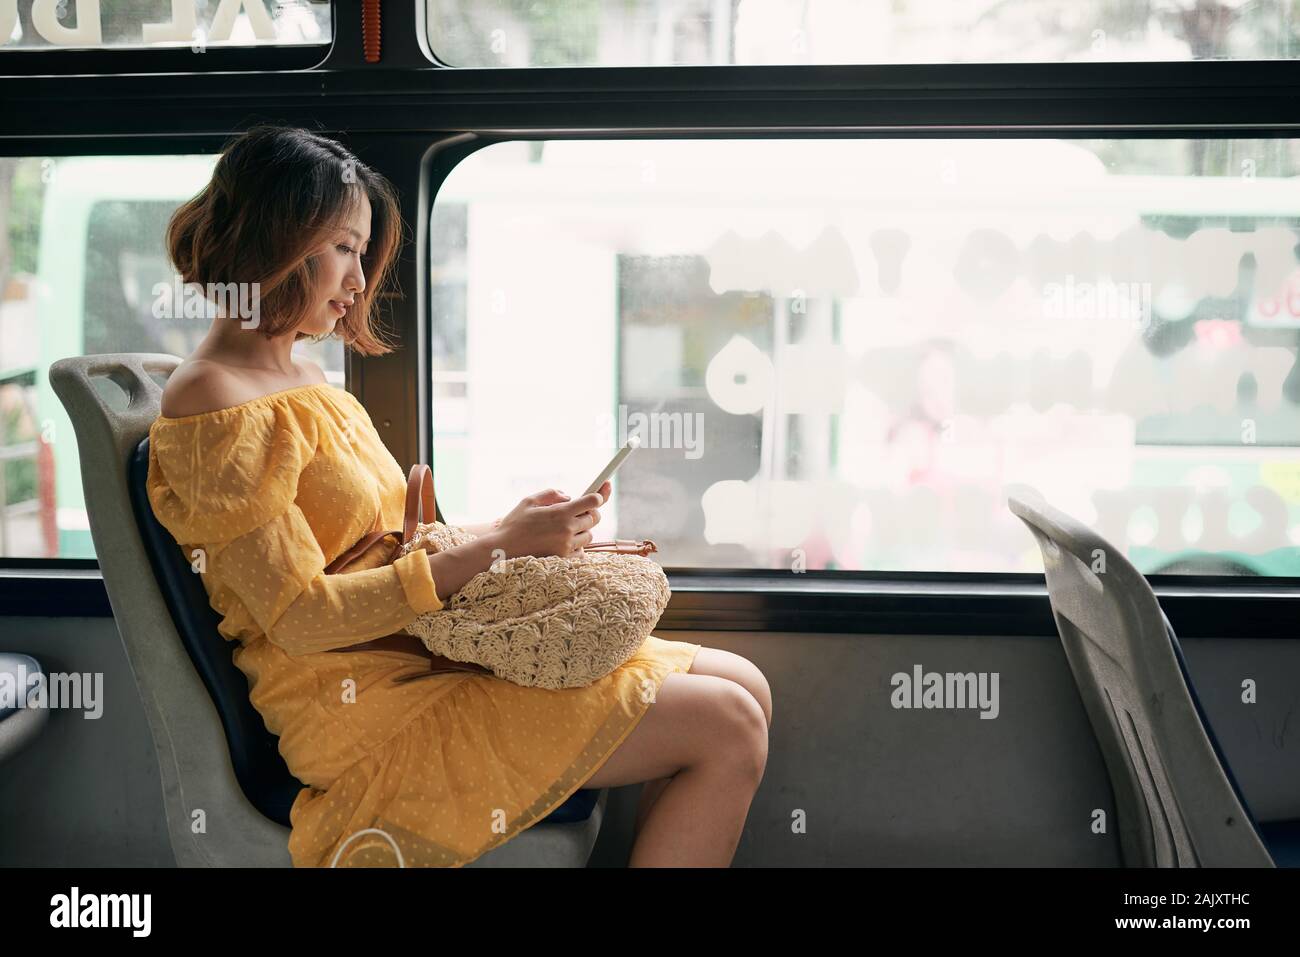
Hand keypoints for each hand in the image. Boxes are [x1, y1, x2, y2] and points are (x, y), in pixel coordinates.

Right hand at [492, 483, 608, 558]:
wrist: (502, 550)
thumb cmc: (514, 524)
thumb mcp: (528, 501)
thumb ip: (551, 494)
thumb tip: (568, 496)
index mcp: (560, 513)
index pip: (592, 501)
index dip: (598, 496)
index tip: (596, 496)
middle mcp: (567, 529)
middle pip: (594, 518)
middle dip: (588, 513)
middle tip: (576, 513)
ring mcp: (567, 546)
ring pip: (589, 536)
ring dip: (582, 530)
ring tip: (565, 529)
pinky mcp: (564, 559)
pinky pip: (581, 551)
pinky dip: (577, 546)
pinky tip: (563, 542)